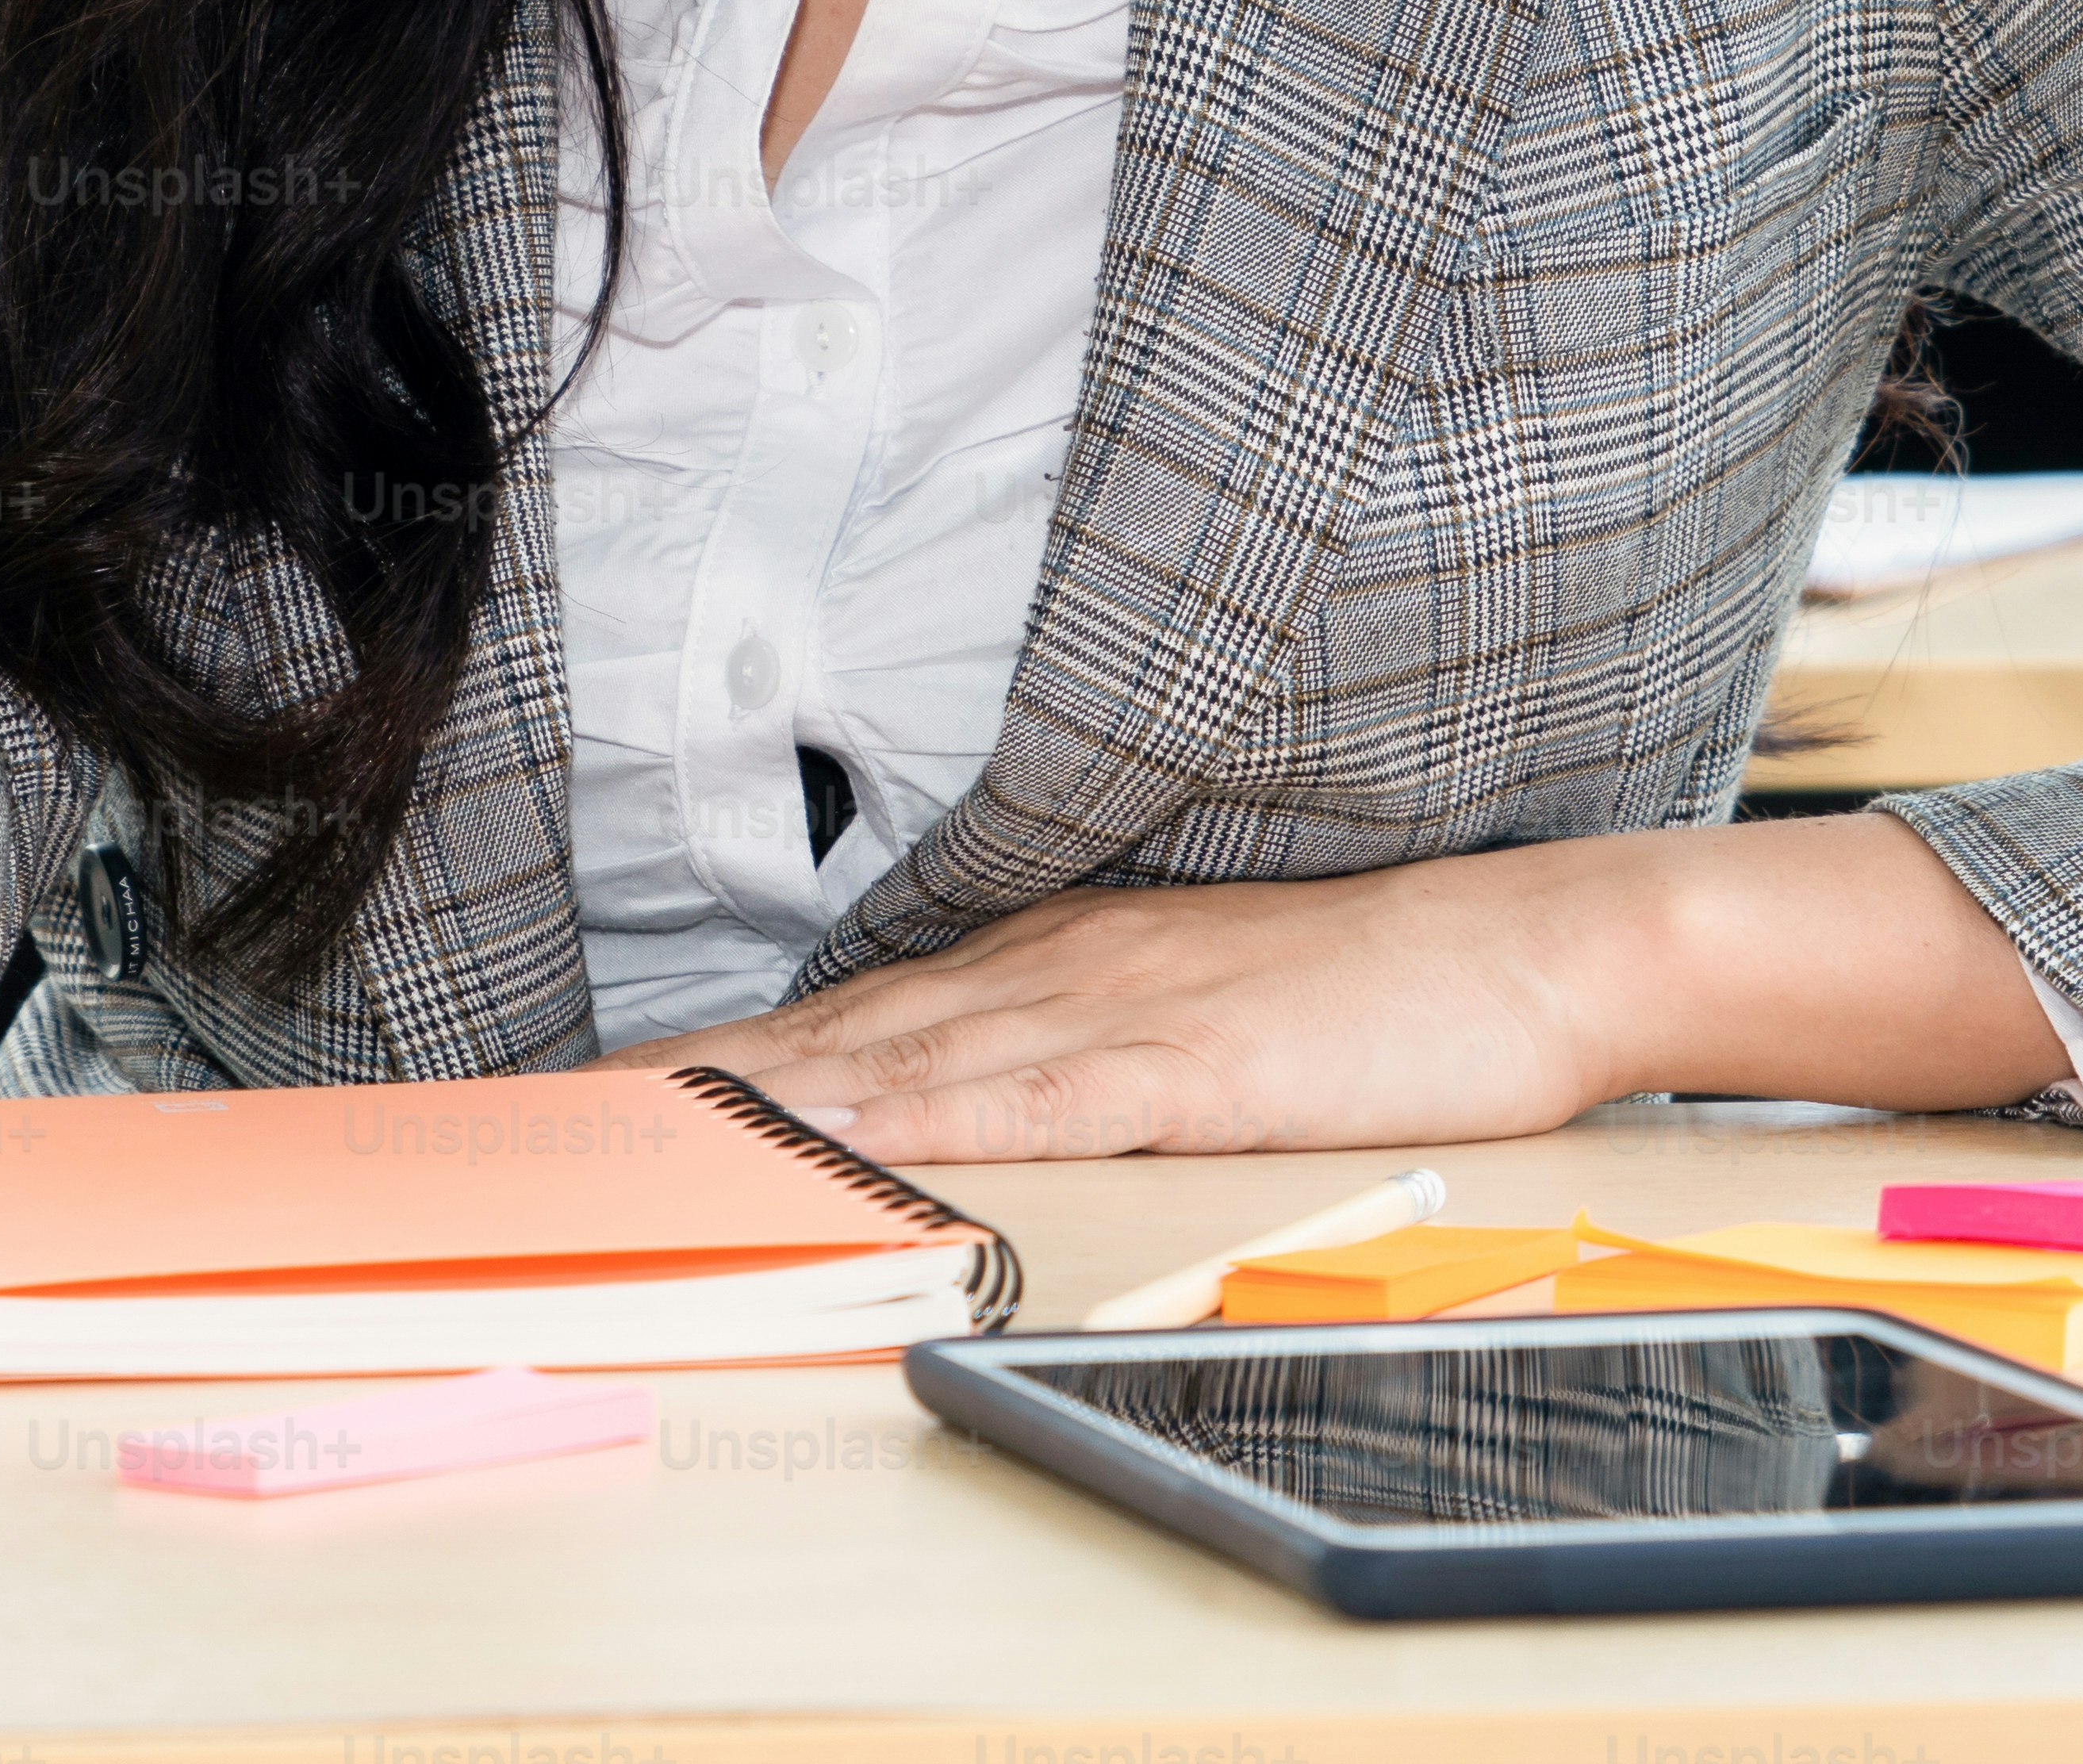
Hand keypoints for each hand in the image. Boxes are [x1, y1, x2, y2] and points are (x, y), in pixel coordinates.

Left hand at [623, 816, 2076, 1162]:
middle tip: (554, 1118)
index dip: (719, 1058)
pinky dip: (918, 1114)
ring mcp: (1114, 1011)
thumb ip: (1078, 1050)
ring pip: (900, 1053)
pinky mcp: (1183, 1061)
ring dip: (764, 1091)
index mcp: (1055, 962)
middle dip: (690, 1077)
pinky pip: (1025, 1095)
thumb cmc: (1372, 995)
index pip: (852, 1019)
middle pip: (835, 1030)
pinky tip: (841, 1132)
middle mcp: (1056, 971)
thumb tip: (966, 1100)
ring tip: (638, 1129)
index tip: (601, 1096)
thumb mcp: (1194, 1013)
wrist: (1528, 949)